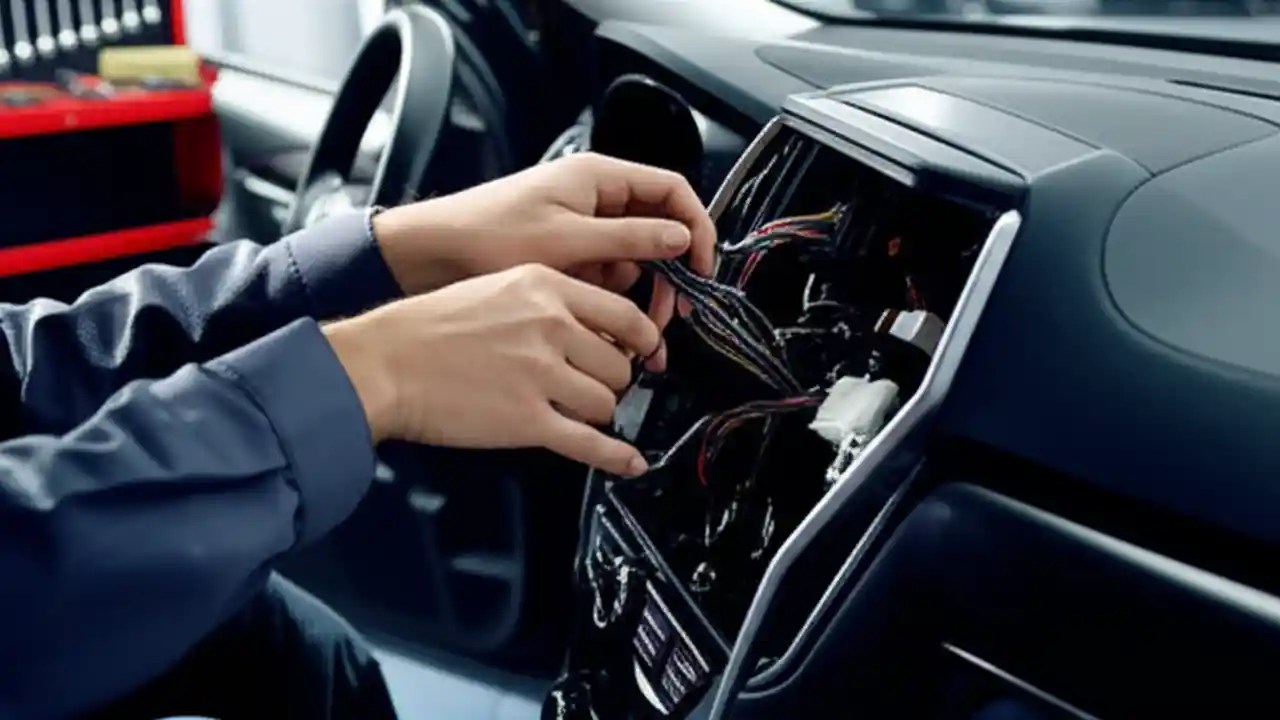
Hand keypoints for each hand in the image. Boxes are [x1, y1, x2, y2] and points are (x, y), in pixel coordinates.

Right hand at [323, 264, 658, 475]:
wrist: (383, 362)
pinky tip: (630, 461)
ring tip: (574, 411)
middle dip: (612, 381)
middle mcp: (550, 326)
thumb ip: (550, 303)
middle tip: (596, 387)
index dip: (645, 340)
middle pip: (619, 364)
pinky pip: (589, 442)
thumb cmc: (428, 328)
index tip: (650, 352)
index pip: (624, 314)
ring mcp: (540, 374)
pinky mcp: (527, 419)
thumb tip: (596, 331)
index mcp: (545, 287)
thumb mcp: (498, 288)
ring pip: (607, 402)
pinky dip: (616, 457)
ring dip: (597, 414)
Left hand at [371, 153, 716, 363]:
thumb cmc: (486, 234)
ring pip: (634, 259)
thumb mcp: (567, 240)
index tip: (703, 267)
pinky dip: (612, 299)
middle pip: (657, 230)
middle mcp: (594, 197)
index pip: (671, 191)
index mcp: (598, 178)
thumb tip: (679, 239)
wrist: (430, 255)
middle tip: (672, 315)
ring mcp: (580, 225)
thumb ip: (629, 238)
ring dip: (642, 294)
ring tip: (639, 335)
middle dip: (670, 274)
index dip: (696, 227)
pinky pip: (606, 274)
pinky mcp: (566, 253)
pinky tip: (608, 327)